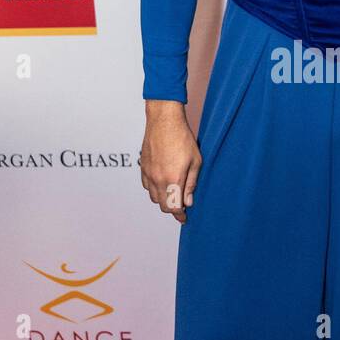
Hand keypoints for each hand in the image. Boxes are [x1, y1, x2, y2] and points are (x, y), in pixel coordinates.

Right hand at [140, 103, 201, 223]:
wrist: (164, 121)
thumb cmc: (182, 138)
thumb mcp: (196, 161)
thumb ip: (191, 183)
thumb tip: (188, 202)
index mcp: (173, 179)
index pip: (174, 207)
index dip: (180, 216)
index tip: (184, 218)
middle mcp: (158, 179)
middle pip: (163, 205)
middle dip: (173, 209)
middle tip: (182, 208)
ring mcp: (148, 173)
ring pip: (154, 197)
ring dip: (163, 200)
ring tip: (173, 194)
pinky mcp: (143, 167)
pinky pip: (147, 186)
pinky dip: (154, 190)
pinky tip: (163, 184)